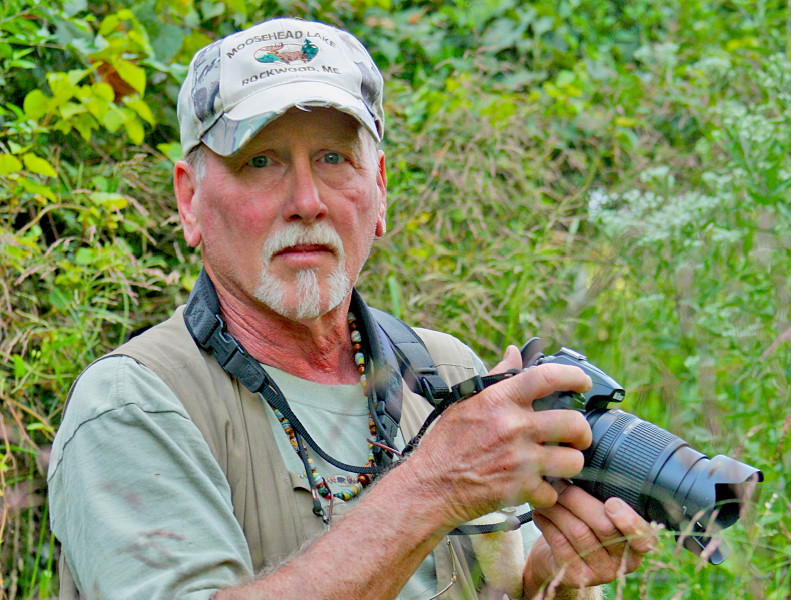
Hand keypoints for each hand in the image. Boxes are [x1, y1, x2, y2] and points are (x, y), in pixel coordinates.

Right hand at [405, 345, 593, 528]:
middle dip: (582, 432)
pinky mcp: (520, 489)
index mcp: (499, 400)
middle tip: (577, 437)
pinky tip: (536, 488)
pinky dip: (547, 494)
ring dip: (569, 465)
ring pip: (573, 461)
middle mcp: (513, 427)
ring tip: (559, 465)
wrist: (430, 487)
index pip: (547, 377)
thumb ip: (497, 377)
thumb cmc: (446, 444)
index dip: (574, 376)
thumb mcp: (466, 402)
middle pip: (574, 423)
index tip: (583, 383)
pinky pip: (553, 493)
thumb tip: (514, 352)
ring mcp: (519, 460)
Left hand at [523, 481, 656, 596]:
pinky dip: (547, 522)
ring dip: (558, 508)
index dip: (629, 520)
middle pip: (604, 527)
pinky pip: (561, 543)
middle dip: (577, 499)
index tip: (612, 503)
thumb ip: (602, 496)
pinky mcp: (576, 576)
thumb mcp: (598, 511)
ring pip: (579, 533)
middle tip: (559, 483)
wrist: (556, 559)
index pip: (643, 535)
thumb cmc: (583, 525)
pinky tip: (541, 513)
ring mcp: (601, 572)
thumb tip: (582, 464)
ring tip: (547, 495)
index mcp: (638, 541)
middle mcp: (624, 560)